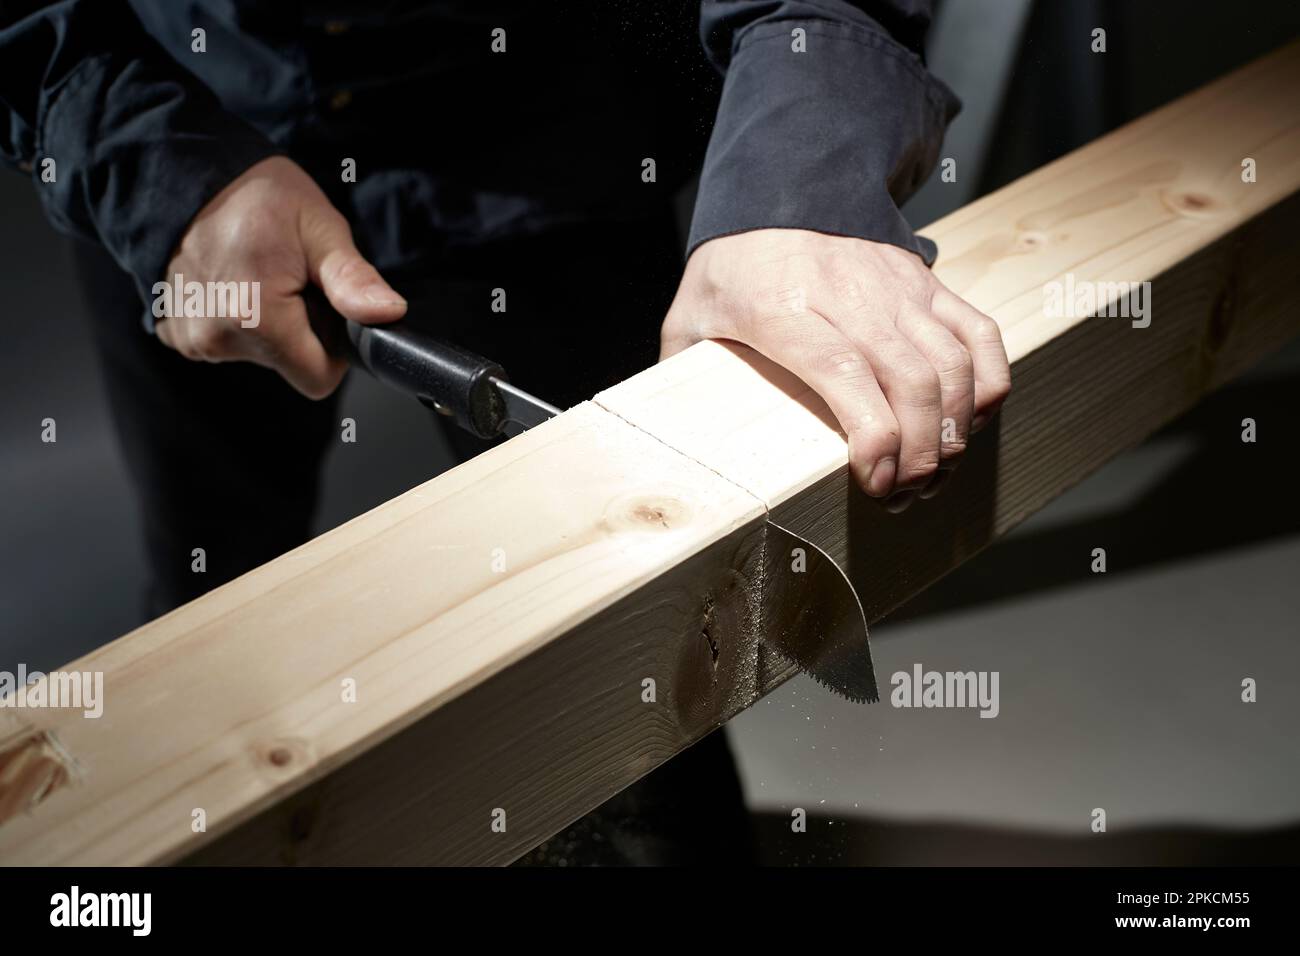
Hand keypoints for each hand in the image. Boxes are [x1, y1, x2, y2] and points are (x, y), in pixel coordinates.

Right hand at [154, 156, 405, 397]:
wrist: (187, 172)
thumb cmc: (258, 196)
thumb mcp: (319, 228)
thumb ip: (353, 279)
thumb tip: (389, 314)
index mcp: (254, 316)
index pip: (318, 378)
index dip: (335, 350)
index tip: (327, 309)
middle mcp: (217, 337)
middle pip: (289, 365)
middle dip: (302, 332)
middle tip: (289, 280)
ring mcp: (191, 338)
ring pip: (260, 356)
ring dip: (269, 326)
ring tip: (259, 275)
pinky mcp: (176, 334)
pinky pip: (227, 344)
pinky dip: (237, 322)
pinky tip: (233, 283)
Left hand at [661, 229, 1010, 503]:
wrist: (782, 187)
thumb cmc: (734, 265)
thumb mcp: (691, 316)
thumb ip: (683, 374)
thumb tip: (675, 437)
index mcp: (784, 309)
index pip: (843, 370)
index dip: (873, 432)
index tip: (875, 480)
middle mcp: (851, 297)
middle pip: (909, 379)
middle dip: (920, 451)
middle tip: (904, 494)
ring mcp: (898, 289)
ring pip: (951, 363)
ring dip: (954, 429)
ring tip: (933, 472)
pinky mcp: (928, 284)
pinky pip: (980, 334)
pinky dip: (988, 384)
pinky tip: (971, 423)